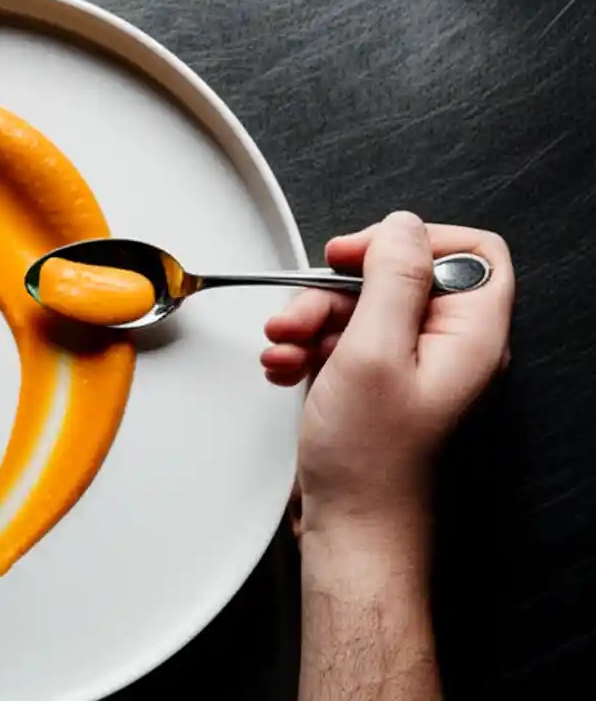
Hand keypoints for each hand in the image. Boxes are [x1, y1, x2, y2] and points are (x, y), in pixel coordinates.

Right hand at [260, 212, 513, 532]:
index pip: (470, 252)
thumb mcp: (374, 353)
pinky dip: (306, 347)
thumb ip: (393, 279)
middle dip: (337, 289)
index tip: (361, 253)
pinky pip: (340, 341)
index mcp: (470, 335)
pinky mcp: (373, 383)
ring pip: (359, 308)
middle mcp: (446, 346)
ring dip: (310, 320)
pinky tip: (285, 366)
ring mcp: (408, 366)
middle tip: (302, 310)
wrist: (350, 525)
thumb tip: (402, 227)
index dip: (412, 240)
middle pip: (397, 278)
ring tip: (283, 347)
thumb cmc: (370, 461)